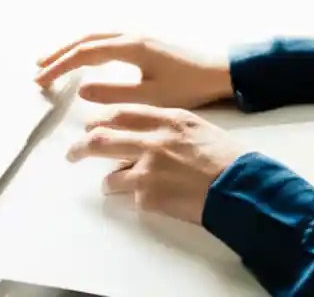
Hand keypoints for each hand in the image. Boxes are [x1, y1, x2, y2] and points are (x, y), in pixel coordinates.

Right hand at [34, 33, 233, 107]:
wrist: (218, 72)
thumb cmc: (187, 87)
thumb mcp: (150, 97)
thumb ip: (114, 94)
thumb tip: (80, 90)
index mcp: (130, 46)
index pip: (84, 54)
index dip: (59, 67)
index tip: (41, 81)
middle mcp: (131, 35)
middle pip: (85, 39)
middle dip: (59, 54)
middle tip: (37, 69)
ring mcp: (137, 35)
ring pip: (95, 36)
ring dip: (72, 48)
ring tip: (53, 61)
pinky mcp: (144, 41)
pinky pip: (106, 38)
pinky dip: (87, 46)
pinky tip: (85, 57)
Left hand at [67, 104, 249, 223]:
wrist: (240, 186)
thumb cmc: (227, 158)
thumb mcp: (198, 128)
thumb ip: (169, 126)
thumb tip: (146, 133)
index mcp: (166, 119)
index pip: (121, 113)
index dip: (100, 119)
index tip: (91, 124)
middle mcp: (152, 140)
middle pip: (101, 139)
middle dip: (81, 147)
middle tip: (73, 153)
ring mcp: (148, 169)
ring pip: (109, 174)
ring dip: (107, 181)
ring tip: (109, 185)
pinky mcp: (149, 195)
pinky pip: (130, 197)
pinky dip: (132, 199)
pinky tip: (143, 200)